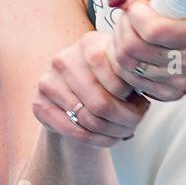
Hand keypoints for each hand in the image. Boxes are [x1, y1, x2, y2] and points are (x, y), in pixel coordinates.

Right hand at [32, 31, 151, 147]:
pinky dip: (96, 141)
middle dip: (125, 121)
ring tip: (124, 132)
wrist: (75, 92)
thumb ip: (133, 77)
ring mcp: (48, 81)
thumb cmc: (107, 80)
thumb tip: (146, 97)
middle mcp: (64, 59)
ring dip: (113, 133)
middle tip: (135, 124)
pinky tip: (107, 138)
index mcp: (90, 43)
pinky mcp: (39, 104)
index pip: (118, 80)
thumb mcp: (122, 71)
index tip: (142, 104)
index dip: (135, 99)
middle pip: (102, 104)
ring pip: (89, 121)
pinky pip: (73, 131)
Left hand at [104, 0, 185, 101]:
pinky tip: (134, 49)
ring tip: (132, 31)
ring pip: (125, 65)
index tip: (139, 5)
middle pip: (133, 49)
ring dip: (119, 43)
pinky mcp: (169, 92)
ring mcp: (182, 80)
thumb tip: (118, 1)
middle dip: (123, 27)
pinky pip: (128, 80)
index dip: (135, 13)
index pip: (152, 29)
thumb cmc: (180, 3)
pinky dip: (122, 62)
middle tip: (130, 18)